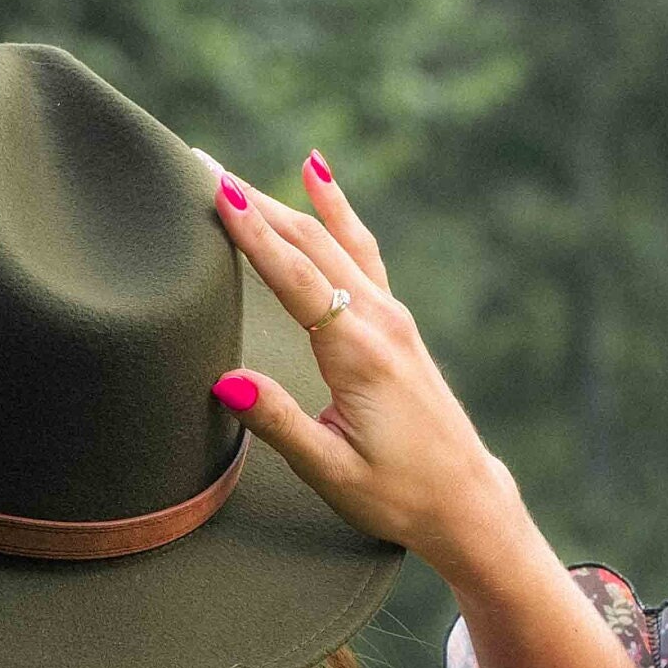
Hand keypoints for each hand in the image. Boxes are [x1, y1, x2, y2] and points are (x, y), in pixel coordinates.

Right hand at [202, 150, 519, 585]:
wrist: (465, 500)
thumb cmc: (397, 494)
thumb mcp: (331, 470)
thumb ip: (279, 422)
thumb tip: (226, 381)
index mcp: (360, 354)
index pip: (297, 278)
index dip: (254, 235)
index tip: (218, 193)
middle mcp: (380, 322)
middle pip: (310, 246)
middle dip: (256, 204)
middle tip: (202, 167)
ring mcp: (393, 316)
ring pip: (333, 241)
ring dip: (284, 203)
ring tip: (238, 173)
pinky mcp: (396, 321)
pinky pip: (361, 249)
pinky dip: (335, 210)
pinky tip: (318, 176)